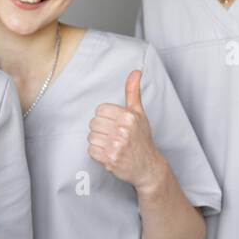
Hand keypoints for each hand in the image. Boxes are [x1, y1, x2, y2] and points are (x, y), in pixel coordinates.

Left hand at [88, 70, 166, 190]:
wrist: (148, 166)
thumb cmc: (142, 139)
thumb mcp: (139, 113)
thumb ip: (133, 92)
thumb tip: (135, 72)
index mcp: (128, 117)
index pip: (100, 109)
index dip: (105, 117)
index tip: (114, 124)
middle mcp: (123, 130)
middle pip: (93, 123)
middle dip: (101, 130)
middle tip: (113, 136)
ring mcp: (116, 146)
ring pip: (91, 137)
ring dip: (98, 142)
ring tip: (111, 145)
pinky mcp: (110, 159)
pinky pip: (91, 151)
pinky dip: (97, 153)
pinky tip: (109, 153)